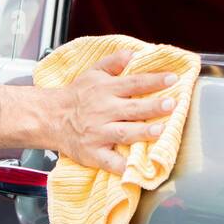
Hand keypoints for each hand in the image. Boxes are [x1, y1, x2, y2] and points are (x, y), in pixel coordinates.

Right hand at [48, 48, 178, 175]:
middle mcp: (103, 111)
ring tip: (159, 131)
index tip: (173, 79)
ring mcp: (98, 133)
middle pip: (132, 108)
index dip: (154, 80)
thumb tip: (135, 53)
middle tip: (171, 104)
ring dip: (142, 132)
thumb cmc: (77, 95)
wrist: (50, 118)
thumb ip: (114, 62)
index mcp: (105, 90)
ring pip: (123, 132)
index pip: (134, 82)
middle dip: (152, 106)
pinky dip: (122, 167)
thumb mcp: (93, 72)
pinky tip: (135, 170)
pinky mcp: (93, 153)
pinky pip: (109, 162)